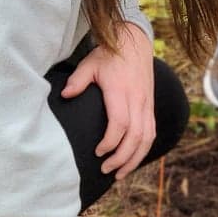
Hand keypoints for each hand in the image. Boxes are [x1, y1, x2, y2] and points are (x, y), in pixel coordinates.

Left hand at [63, 21, 156, 178]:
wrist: (135, 42)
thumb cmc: (109, 55)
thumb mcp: (90, 63)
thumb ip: (77, 80)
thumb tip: (65, 95)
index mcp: (121, 91)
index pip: (120, 123)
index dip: (110, 142)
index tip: (97, 152)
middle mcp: (138, 100)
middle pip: (136, 136)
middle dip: (122, 158)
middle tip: (105, 170)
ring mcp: (146, 104)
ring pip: (147, 138)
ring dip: (135, 159)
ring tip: (120, 173)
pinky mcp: (150, 107)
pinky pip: (151, 133)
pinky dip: (143, 150)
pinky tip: (132, 160)